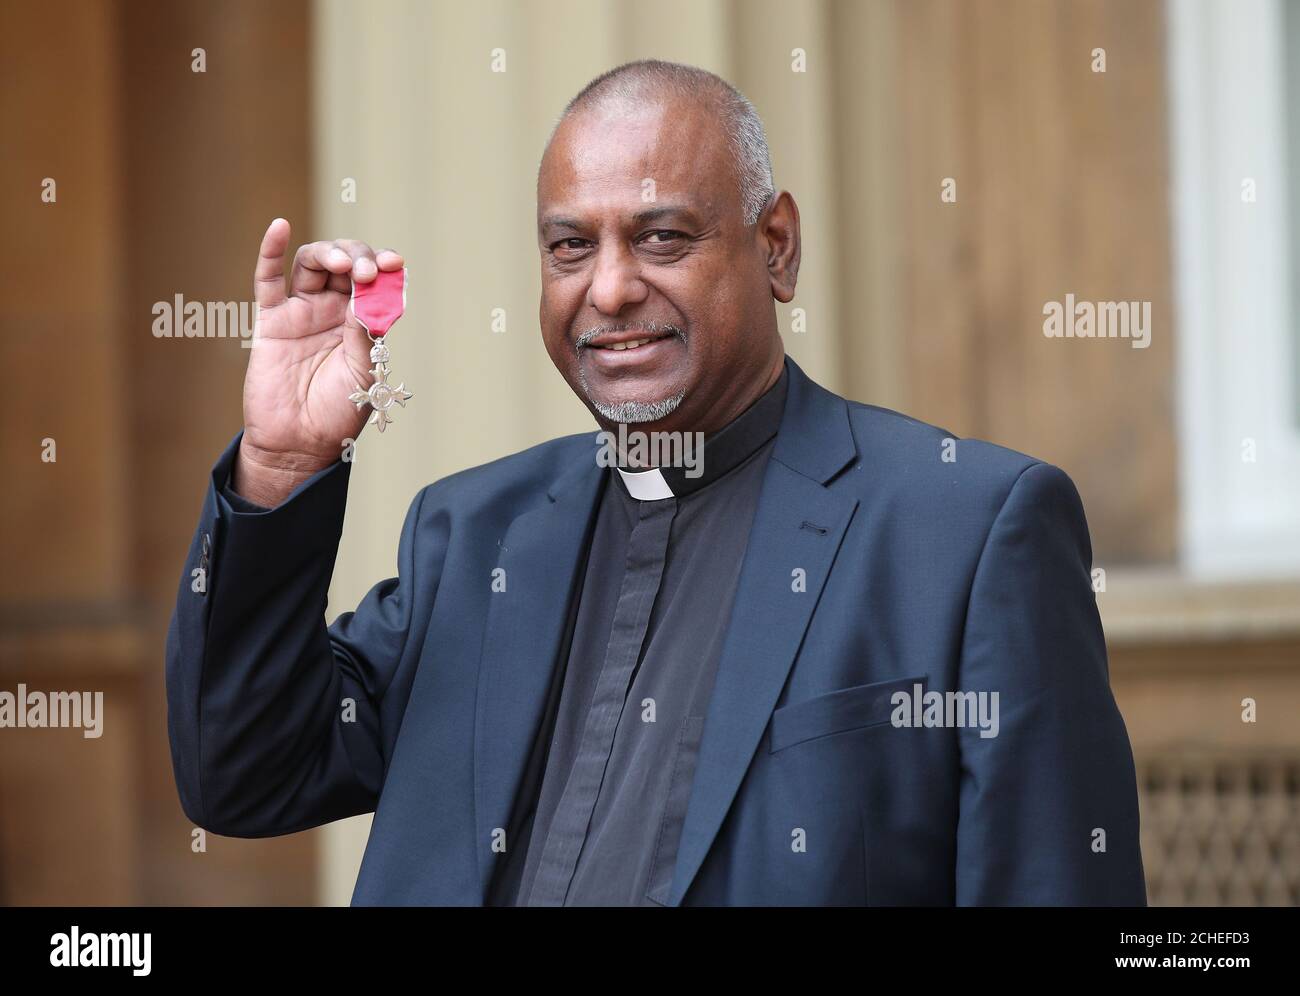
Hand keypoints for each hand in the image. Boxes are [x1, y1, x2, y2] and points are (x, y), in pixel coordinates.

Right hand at [231, 219, 404, 505]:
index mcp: (363, 323)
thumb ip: (364, 334)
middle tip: (366, 272)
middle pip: (345, 265)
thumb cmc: (337, 412)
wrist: (298, 443)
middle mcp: (334, 311)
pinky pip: (268, 279)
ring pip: (313, 264)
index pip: (375, 282)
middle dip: (358, 259)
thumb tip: (367, 296)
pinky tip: (280, 227)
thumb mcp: (363, 373)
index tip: (393, 263)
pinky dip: (271, 250)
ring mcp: (302, 312)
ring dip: (328, 254)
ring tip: (341, 264)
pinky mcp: (271, 320)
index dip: (383, 267)